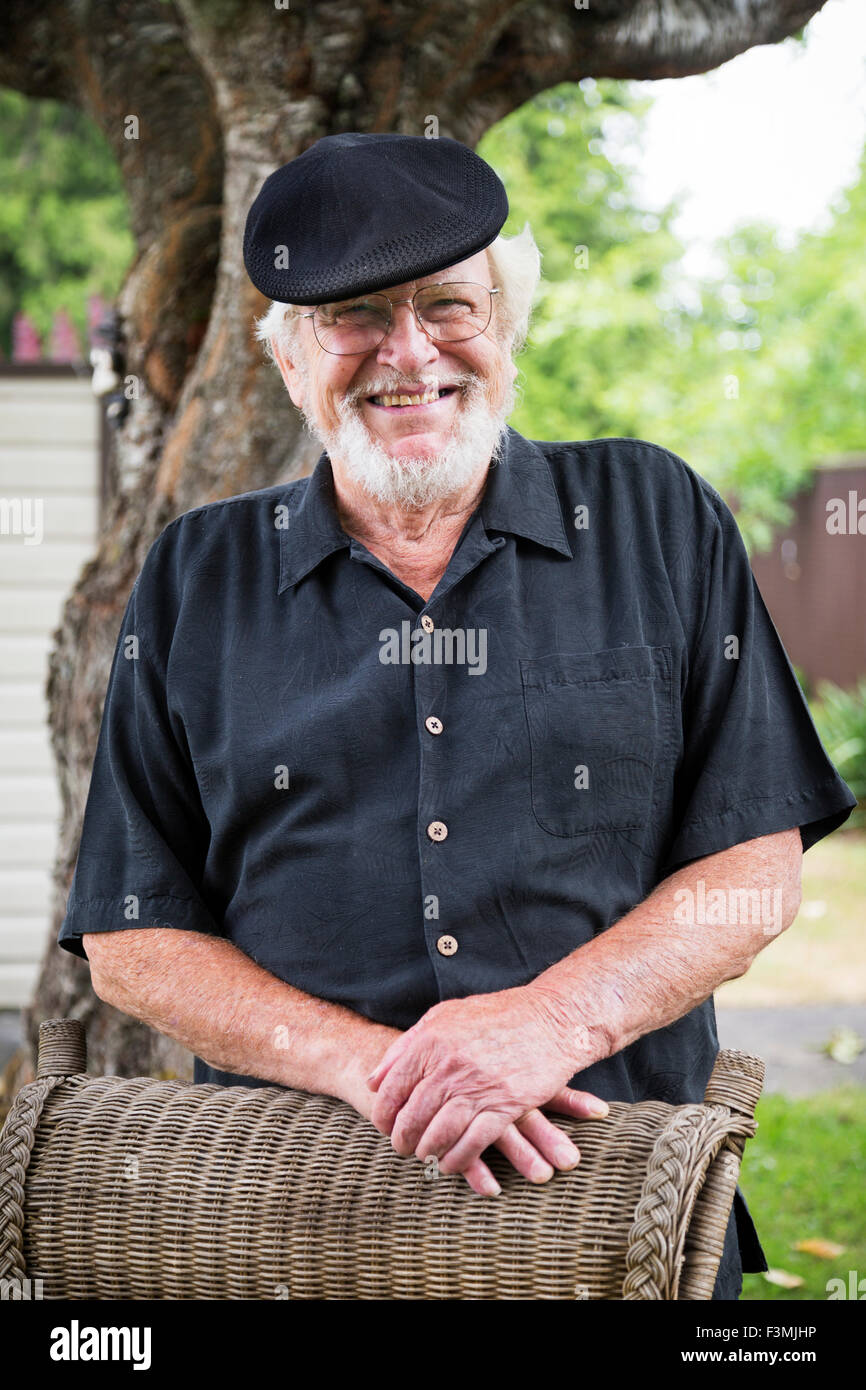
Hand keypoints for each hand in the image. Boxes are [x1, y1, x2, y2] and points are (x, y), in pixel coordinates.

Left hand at [365, 986, 607, 1188]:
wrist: (552, 1019)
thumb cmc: (497, 1015)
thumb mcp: (444, 1016)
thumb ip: (406, 1046)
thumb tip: (375, 1080)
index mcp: (432, 1041)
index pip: (393, 1088)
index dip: (383, 1113)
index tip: (383, 1126)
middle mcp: (451, 1065)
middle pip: (413, 1115)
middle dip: (402, 1138)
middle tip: (402, 1147)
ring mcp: (479, 1087)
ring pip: (440, 1133)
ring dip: (428, 1151)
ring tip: (425, 1156)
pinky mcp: (505, 1106)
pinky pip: (473, 1143)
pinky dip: (458, 1159)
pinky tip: (451, 1164)